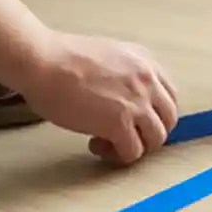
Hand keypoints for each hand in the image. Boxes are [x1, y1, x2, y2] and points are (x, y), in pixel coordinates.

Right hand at [19, 31, 178, 163]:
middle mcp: (148, 81)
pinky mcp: (120, 124)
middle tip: (124, 136)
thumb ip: (125, 75)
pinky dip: (118, 155)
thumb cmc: (60, 59)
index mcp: (145, 61)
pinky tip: (95, 145)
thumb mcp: (107, 55)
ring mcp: (137, 104)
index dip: (153, 113)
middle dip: (148, 132)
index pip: (168, 96)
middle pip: (168, 119)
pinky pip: (133, 152)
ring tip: (106, 143)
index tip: (136, 120)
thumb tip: (124, 100)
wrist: (42, 62)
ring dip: (134, 146)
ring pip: (156, 139)